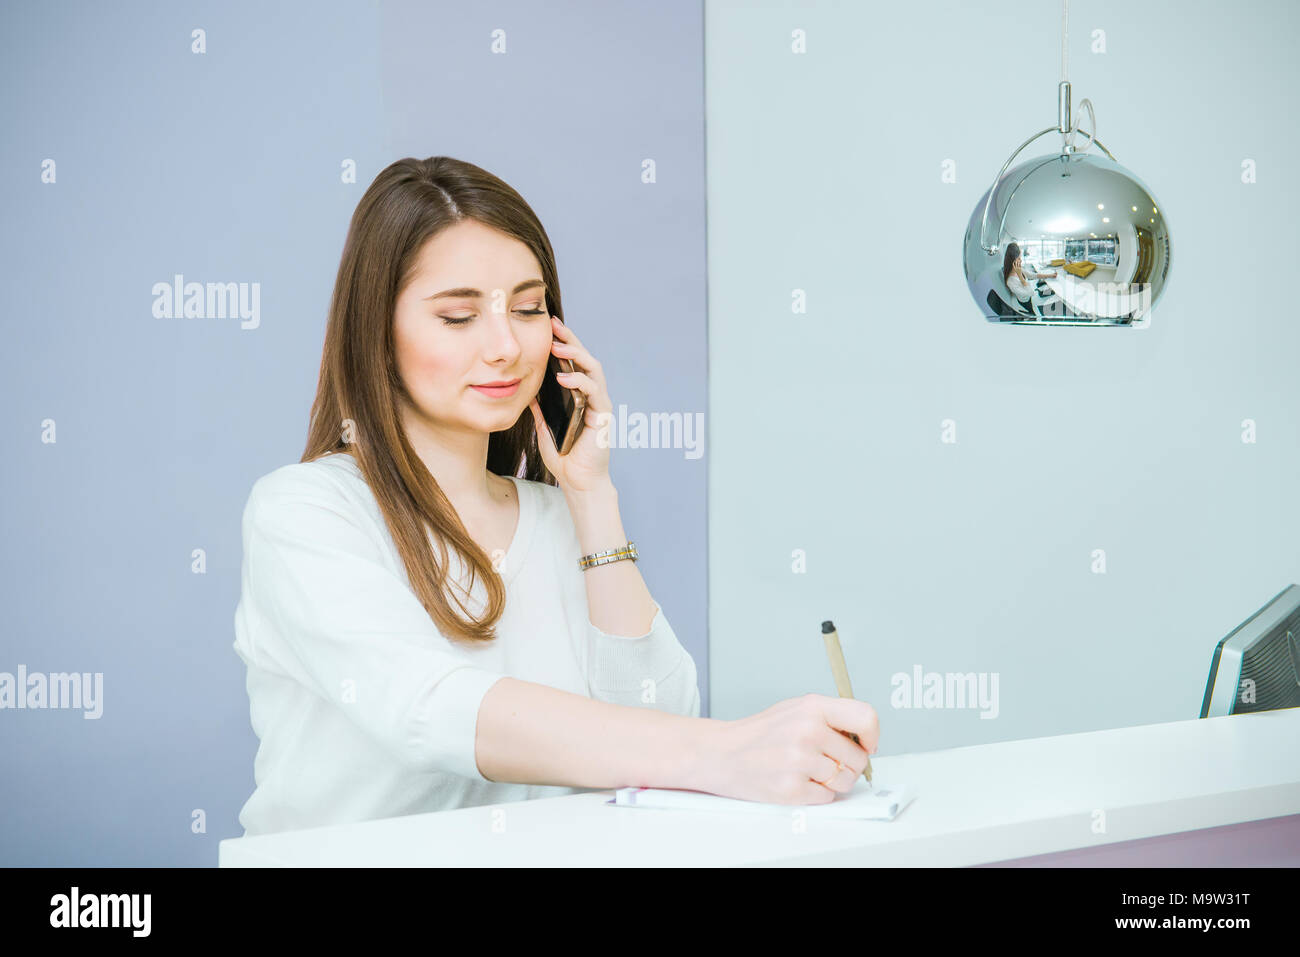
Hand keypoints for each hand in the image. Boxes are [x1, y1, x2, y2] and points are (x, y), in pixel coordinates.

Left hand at [527, 315, 613, 494]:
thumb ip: (539, 410)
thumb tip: (526, 391)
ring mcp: (599, 404)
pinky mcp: (603, 415)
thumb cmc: (565, 458)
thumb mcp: (544, 428)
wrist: (579, 482)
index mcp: (578, 396)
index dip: (562, 344)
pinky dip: (580, 381)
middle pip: (584, 359)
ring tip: (557, 347)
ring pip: (593, 370)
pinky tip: (563, 377)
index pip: (572, 363)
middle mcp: (591, 396)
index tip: (547, 328)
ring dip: (576, 355)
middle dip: (570, 340)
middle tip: (554, 325)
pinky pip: (594, 391)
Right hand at [692, 694, 879, 804]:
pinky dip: (815, 793)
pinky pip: (826, 797)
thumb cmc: (760, 733)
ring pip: (845, 781)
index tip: (867, 745)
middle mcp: (808, 731)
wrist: (722, 753)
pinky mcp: (792, 788)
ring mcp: (799, 760)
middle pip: (858, 758)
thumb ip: (830, 717)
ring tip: (807, 770)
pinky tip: (795, 780)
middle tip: (823, 760)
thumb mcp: (795, 709)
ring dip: (832, 781)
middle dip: (846, 764)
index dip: (872, 736)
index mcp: (812, 707)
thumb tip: (865, 737)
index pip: (866, 717)